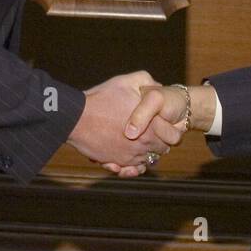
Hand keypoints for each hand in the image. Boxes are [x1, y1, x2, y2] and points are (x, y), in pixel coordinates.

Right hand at [68, 71, 183, 175]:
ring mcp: (131, 156)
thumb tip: (157, 85)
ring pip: (147, 161)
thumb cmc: (101, 99)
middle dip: (158, 142)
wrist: (77, 119)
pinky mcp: (117, 163)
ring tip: (136, 142)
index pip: (174, 136)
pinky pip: (131, 169)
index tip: (161, 123)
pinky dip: (131, 165)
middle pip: (161, 150)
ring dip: (144, 153)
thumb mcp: (126, 82)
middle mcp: (144, 145)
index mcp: (152, 126)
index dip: (169, 129)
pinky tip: (127, 154)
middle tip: (149, 132)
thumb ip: (146, 81)